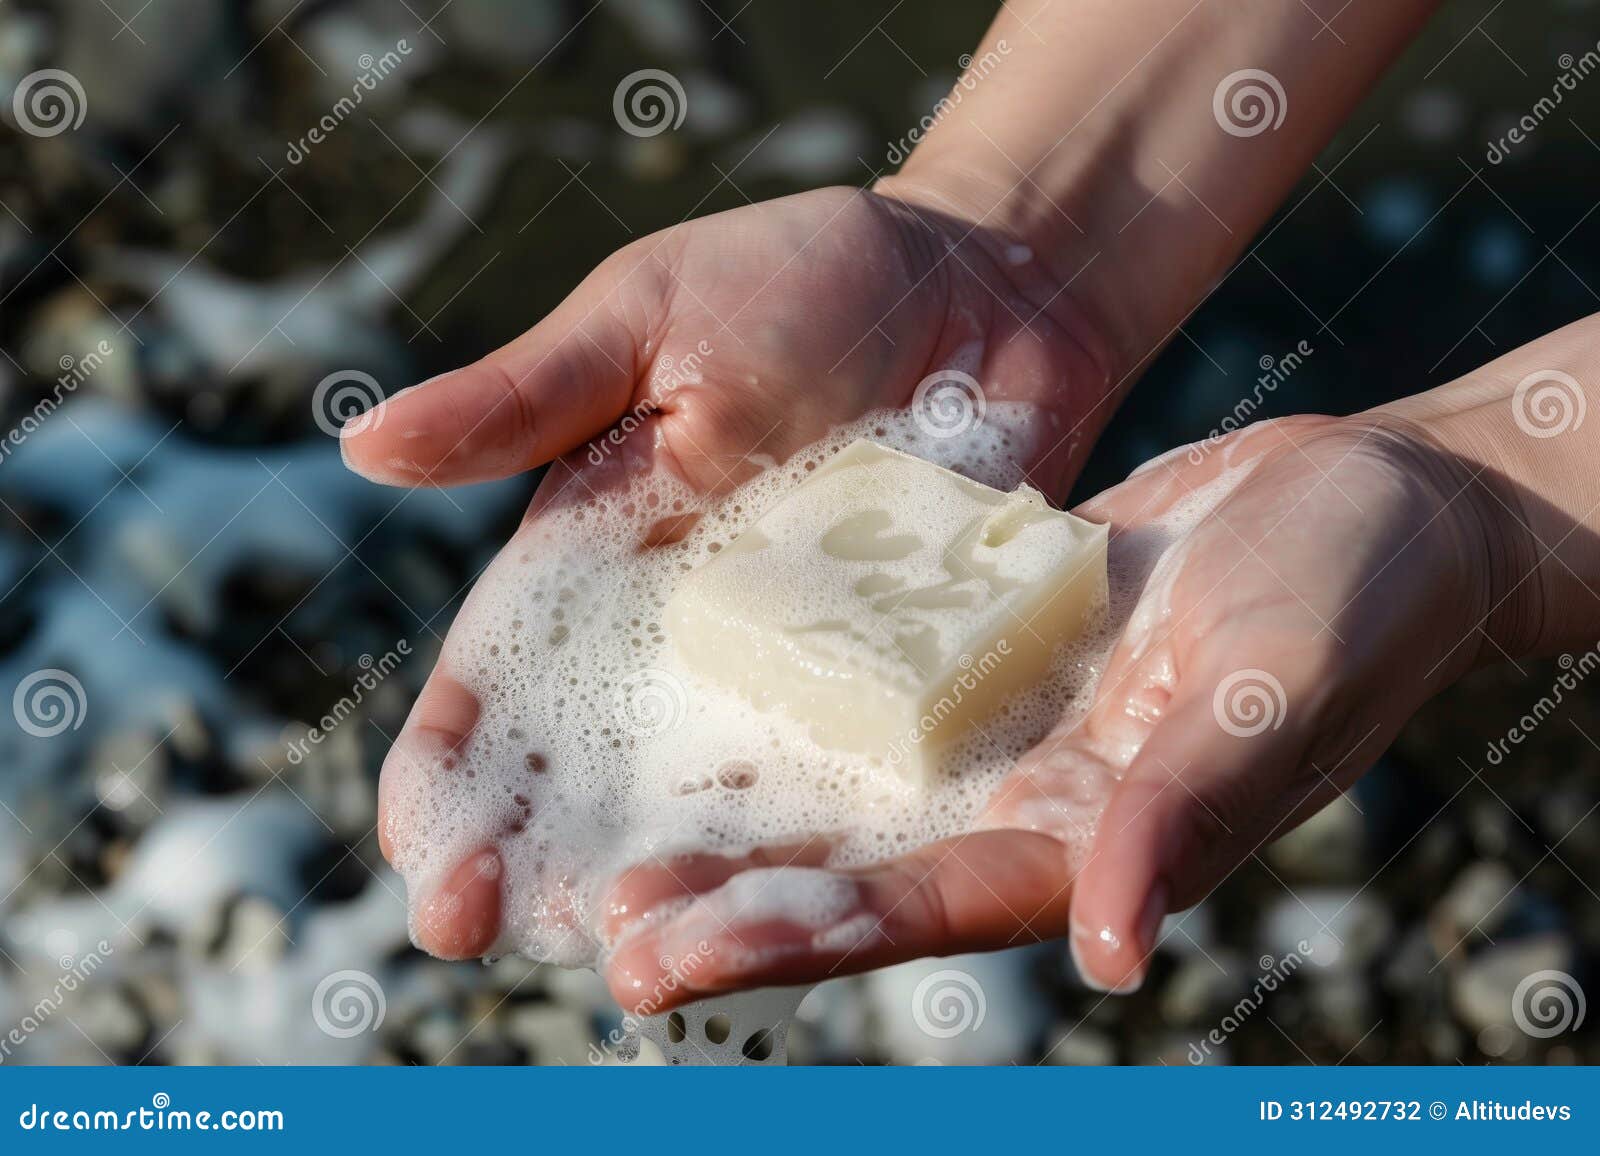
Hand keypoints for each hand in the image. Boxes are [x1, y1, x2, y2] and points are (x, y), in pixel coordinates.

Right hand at [344, 184, 1117, 958]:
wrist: (991, 283)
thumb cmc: (804, 277)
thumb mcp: (648, 321)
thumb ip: (527, 398)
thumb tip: (359, 447)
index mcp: (598, 547)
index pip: (503, 671)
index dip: (452, 759)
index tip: (413, 849)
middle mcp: (684, 630)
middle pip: (590, 761)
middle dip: (527, 847)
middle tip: (470, 936)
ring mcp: (794, 664)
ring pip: (711, 793)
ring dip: (661, 876)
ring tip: (614, 959)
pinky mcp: (903, 678)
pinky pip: (850, 773)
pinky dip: (812, 844)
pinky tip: (783, 918)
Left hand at [605, 412, 1497, 1006]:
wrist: (1371, 501)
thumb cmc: (1355, 599)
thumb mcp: (1278, 699)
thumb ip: (1189, 817)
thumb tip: (1115, 951)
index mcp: (1097, 840)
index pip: (929, 908)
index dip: (800, 937)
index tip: (671, 957)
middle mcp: (1035, 798)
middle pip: (864, 869)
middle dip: (737, 903)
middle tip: (600, 930)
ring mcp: (1011, 725)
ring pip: (856, 785)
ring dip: (746, 816)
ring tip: (617, 841)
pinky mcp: (994, 647)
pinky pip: (882, 675)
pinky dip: (801, 691)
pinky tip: (708, 688)